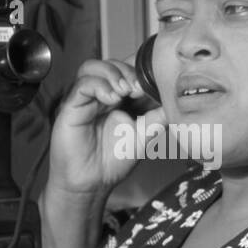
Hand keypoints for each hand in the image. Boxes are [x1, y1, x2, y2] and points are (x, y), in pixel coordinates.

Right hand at [47, 58, 166, 197]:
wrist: (91, 183)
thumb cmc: (112, 161)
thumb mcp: (145, 136)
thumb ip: (158, 116)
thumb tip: (175, 101)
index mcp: (120, 99)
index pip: (129, 70)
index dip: (142, 70)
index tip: (154, 81)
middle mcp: (102, 94)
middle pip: (113, 64)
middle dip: (129, 71)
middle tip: (139, 88)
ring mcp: (87, 99)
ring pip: (94, 67)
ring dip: (112, 73)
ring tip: (124, 90)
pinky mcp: (72, 105)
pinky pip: (82, 84)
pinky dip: (98, 85)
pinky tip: (110, 98)